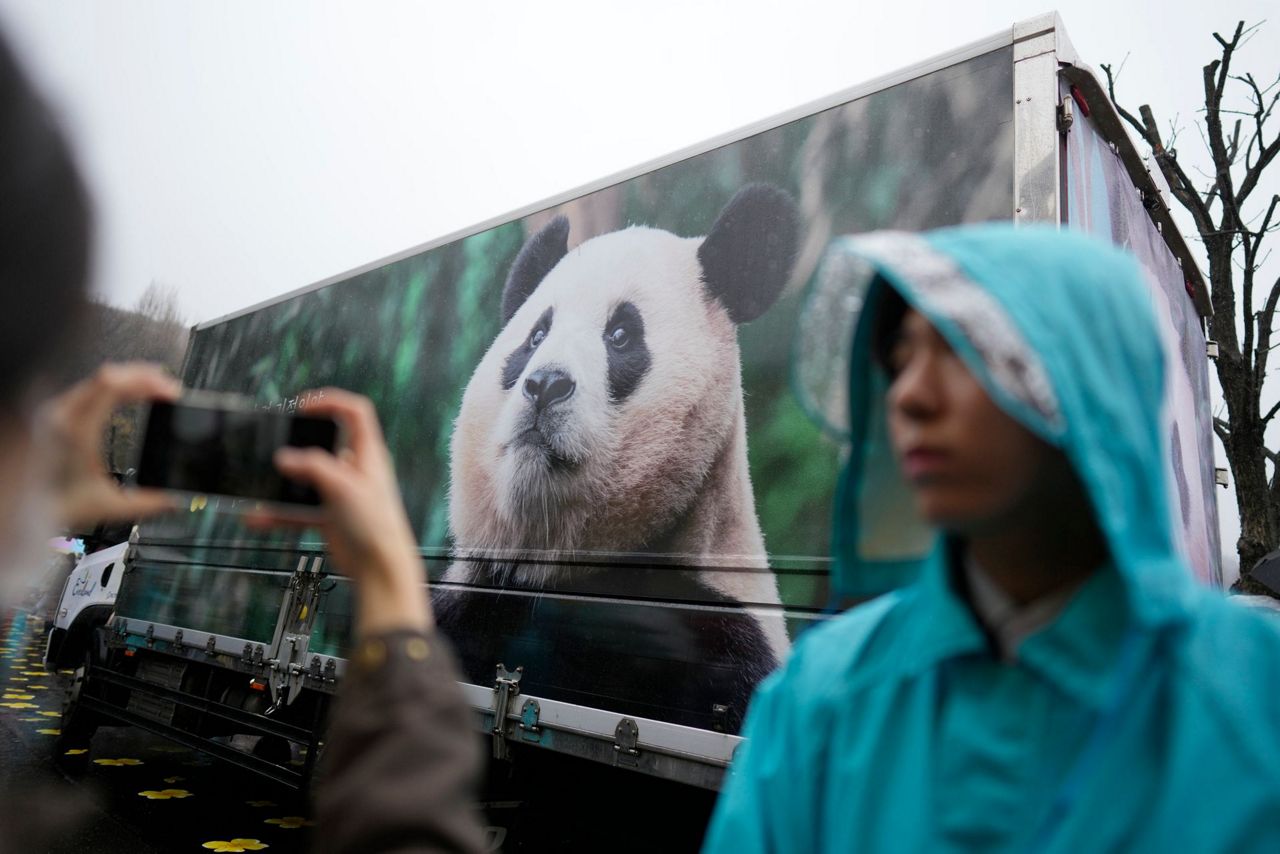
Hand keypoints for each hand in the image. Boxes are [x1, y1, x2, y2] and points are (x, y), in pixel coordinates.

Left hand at [39, 362, 181, 529]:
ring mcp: (56, 412)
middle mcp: (62, 415)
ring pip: (98, 379)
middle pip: (109, 375)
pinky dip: (114, 386)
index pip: (113, 385)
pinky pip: (89, 388)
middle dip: (145, 377)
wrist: (19, 509)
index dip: (146, 381)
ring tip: (155, 388)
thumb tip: (173, 501)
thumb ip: (147, 504)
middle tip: (169, 388)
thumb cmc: (52, 504)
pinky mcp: (55, 414)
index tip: (169, 391)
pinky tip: (129, 394)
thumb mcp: (107, 506)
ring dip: (130, 379)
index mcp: (75, 431)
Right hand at [248, 388, 431, 635]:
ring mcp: (341, 492)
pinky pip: (299, 509)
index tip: (303, 405)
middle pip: (325, 444)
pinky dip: (279, 513)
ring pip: (306, 479)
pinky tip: (258, 518)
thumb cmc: (376, 525)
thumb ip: (313, 467)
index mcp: (368, 454)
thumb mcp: (344, 487)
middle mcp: (355, 469)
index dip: (331, 402)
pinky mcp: (330, 515)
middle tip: (274, 441)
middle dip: (298, 443)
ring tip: (259, 484)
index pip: (356, 413)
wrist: (380, 568)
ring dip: (283, 483)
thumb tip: (285, 457)